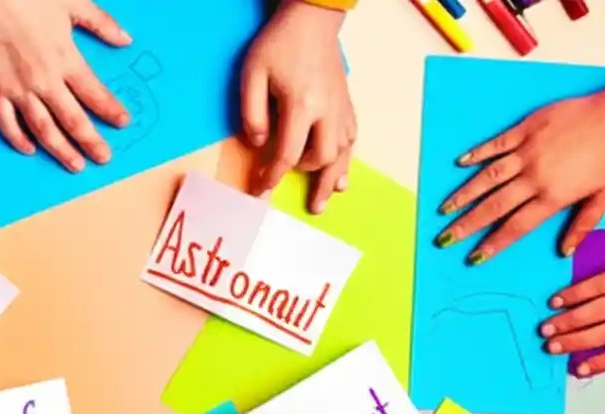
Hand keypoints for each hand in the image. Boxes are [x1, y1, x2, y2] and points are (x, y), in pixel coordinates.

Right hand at [0, 0, 131, 172]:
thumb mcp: (72, 3)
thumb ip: (101, 23)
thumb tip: (126, 40)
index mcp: (66, 59)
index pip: (95, 94)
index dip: (110, 110)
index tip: (123, 123)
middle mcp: (45, 81)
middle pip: (74, 120)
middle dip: (91, 142)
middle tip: (104, 158)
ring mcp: (18, 90)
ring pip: (44, 129)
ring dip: (61, 150)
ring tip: (75, 165)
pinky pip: (8, 124)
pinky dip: (19, 140)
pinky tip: (30, 150)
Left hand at [241, 0, 352, 212]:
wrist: (312, 19)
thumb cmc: (279, 44)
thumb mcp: (252, 75)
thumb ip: (253, 113)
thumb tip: (258, 144)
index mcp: (302, 105)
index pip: (288, 153)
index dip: (273, 176)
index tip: (260, 190)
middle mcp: (327, 110)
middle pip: (323, 158)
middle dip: (313, 182)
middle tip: (305, 204)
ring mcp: (340, 106)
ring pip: (344, 150)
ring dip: (336, 176)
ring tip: (328, 198)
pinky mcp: (346, 101)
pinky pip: (351, 135)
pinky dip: (347, 156)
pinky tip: (343, 170)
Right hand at [436, 85, 604, 264]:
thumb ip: (583, 223)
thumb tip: (565, 251)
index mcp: (554, 195)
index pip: (516, 226)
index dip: (493, 243)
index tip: (474, 257)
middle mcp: (535, 176)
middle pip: (494, 206)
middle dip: (466, 225)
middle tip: (444, 238)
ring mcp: (528, 151)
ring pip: (488, 177)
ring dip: (464, 194)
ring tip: (444, 209)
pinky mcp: (527, 128)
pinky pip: (497, 144)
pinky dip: (477, 153)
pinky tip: (461, 162)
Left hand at [540, 269, 604, 377]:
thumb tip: (575, 261)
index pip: (604, 284)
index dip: (577, 293)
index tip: (553, 301)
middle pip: (602, 310)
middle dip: (571, 320)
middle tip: (544, 329)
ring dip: (579, 341)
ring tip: (553, 347)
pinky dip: (602, 363)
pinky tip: (581, 368)